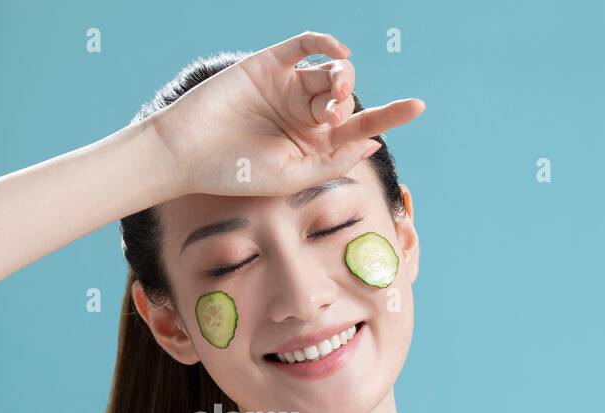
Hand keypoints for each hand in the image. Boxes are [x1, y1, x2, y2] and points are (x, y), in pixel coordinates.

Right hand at [150, 31, 425, 197]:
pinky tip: (337, 53)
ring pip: (330, 69)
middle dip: (348, 100)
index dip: (389, 115)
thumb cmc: (234, 173)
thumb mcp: (291, 177)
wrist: (186, 152)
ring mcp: (287, 86)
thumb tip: (372, 142)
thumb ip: (333, 161)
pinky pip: (305, 44)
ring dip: (339, 78)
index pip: (360, 125)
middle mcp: (303, 114)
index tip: (418, 106)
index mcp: (313, 144)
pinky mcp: (269, 64)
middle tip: (332, 115)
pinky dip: (324, 42)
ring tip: (325, 100)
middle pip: (346, 95)